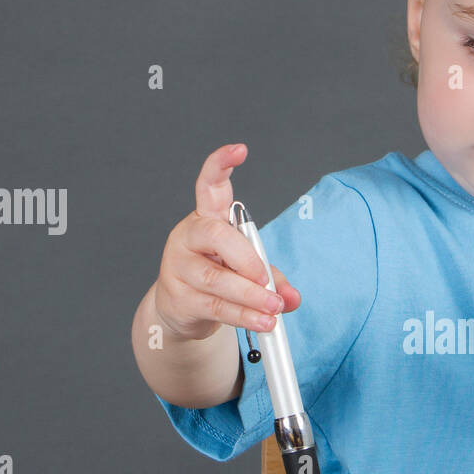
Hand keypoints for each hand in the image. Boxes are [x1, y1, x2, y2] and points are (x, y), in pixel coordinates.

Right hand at [153, 143, 300, 340]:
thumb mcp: (247, 270)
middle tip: (266, 280)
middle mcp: (190, 237)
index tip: (239, 150)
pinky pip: (215, 306)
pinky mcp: (179, 297)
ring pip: (216, 279)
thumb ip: (272, 277)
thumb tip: (293, 297)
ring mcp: (179, 267)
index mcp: (207, 218)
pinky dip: (243, 316)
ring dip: (249, 296)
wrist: (182, 310)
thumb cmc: (219, 276)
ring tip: (274, 308)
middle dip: (245, 258)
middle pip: (215, 236)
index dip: (220, 165)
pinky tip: (262, 322)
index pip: (209, 185)